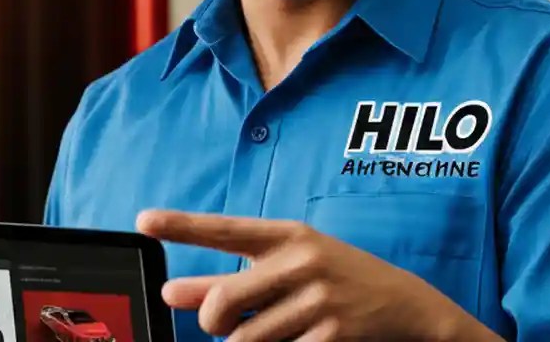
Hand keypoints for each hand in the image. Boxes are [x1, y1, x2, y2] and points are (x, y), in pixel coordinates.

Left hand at [137, 210, 501, 341]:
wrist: (406, 306)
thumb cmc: (335, 282)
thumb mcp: (288, 268)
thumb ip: (229, 280)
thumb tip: (172, 293)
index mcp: (288, 236)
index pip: (225, 229)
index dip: (182, 225)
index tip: (143, 220)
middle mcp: (302, 262)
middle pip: (222, 304)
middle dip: (212, 323)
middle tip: (222, 324)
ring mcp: (318, 300)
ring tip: (272, 332)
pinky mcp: (332, 335)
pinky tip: (299, 340)